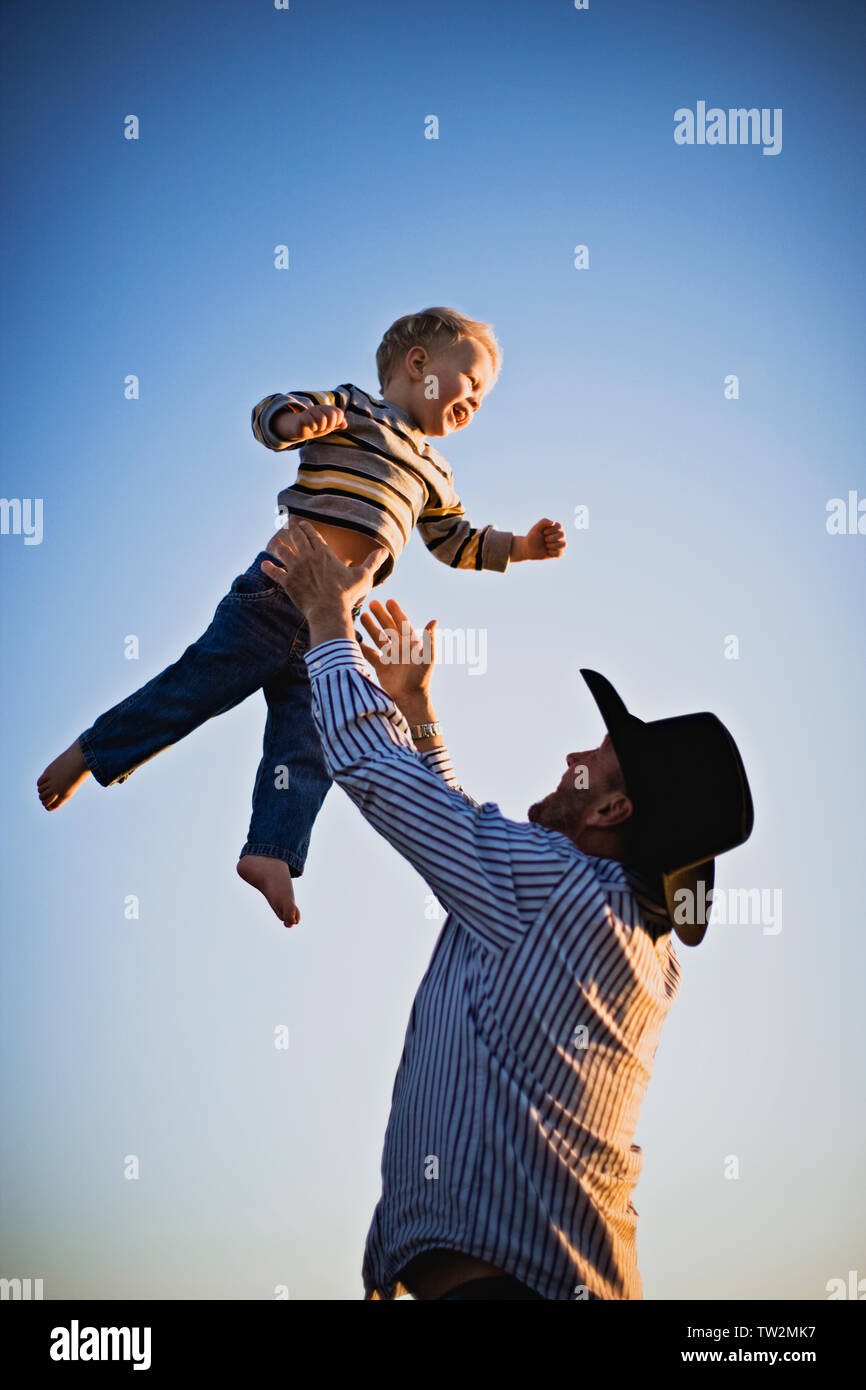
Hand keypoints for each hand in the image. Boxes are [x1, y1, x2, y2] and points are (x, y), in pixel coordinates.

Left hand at [261, 517, 385, 621]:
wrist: (329, 610)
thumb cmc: (347, 594)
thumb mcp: (363, 576)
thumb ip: (372, 562)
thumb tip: (385, 551)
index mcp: (324, 553)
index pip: (312, 535)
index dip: (306, 528)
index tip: (302, 524)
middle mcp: (308, 557)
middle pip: (297, 539)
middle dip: (292, 531)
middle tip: (286, 525)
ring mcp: (296, 569)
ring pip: (283, 552)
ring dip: (278, 547)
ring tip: (274, 543)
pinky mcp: (288, 583)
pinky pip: (275, 573)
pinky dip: (269, 568)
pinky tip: (263, 565)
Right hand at [279, 403, 346, 442]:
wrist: (301, 430)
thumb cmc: (317, 426)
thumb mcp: (329, 426)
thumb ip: (338, 424)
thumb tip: (345, 425)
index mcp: (327, 408)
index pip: (339, 413)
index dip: (338, 421)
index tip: (332, 425)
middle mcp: (320, 407)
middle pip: (332, 415)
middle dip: (330, 425)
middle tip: (324, 427)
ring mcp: (311, 411)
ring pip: (322, 419)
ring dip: (321, 427)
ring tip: (318, 428)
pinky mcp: (303, 416)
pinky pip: (312, 422)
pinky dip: (313, 428)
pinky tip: (312, 428)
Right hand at [358, 599, 437, 703]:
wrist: (410, 699)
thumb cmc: (420, 678)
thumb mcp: (427, 657)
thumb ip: (429, 639)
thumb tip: (434, 620)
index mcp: (411, 644)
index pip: (402, 623)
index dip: (396, 612)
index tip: (389, 601)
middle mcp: (400, 648)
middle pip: (388, 628)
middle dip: (380, 616)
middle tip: (371, 603)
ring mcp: (390, 657)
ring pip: (378, 638)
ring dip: (370, 627)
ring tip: (361, 616)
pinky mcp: (381, 667)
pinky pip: (370, 654)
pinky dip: (363, 647)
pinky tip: (355, 640)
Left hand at [511, 518, 566, 561]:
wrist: (528, 548)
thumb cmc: (532, 537)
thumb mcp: (536, 528)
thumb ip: (543, 522)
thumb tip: (553, 522)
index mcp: (554, 529)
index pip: (559, 526)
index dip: (552, 530)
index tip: (544, 532)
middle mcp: (558, 536)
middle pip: (562, 534)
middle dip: (552, 538)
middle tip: (545, 540)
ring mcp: (558, 545)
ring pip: (564, 544)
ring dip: (554, 545)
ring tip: (546, 546)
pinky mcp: (556, 553)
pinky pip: (561, 554)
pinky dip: (554, 553)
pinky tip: (548, 552)